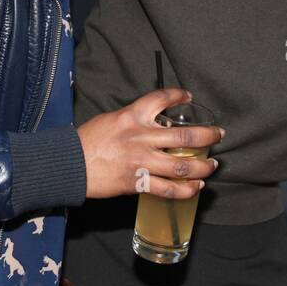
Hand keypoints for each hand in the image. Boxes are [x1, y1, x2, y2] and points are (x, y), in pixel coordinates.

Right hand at [77, 88, 224, 199]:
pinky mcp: (137, 182)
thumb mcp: (111, 119)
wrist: (69, 165)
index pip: (161, 98)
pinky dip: (185, 190)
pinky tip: (195, 187)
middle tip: (218, 135)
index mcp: (132, 116)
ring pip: (181, 165)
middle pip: (184, 136)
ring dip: (202, 167)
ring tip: (212, 166)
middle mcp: (140, 137)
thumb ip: (133, 120)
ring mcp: (141, 161)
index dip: (179, 95)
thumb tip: (153, 124)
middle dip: (207, 135)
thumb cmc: (87, 140)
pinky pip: (168, 189)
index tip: (188, 96)